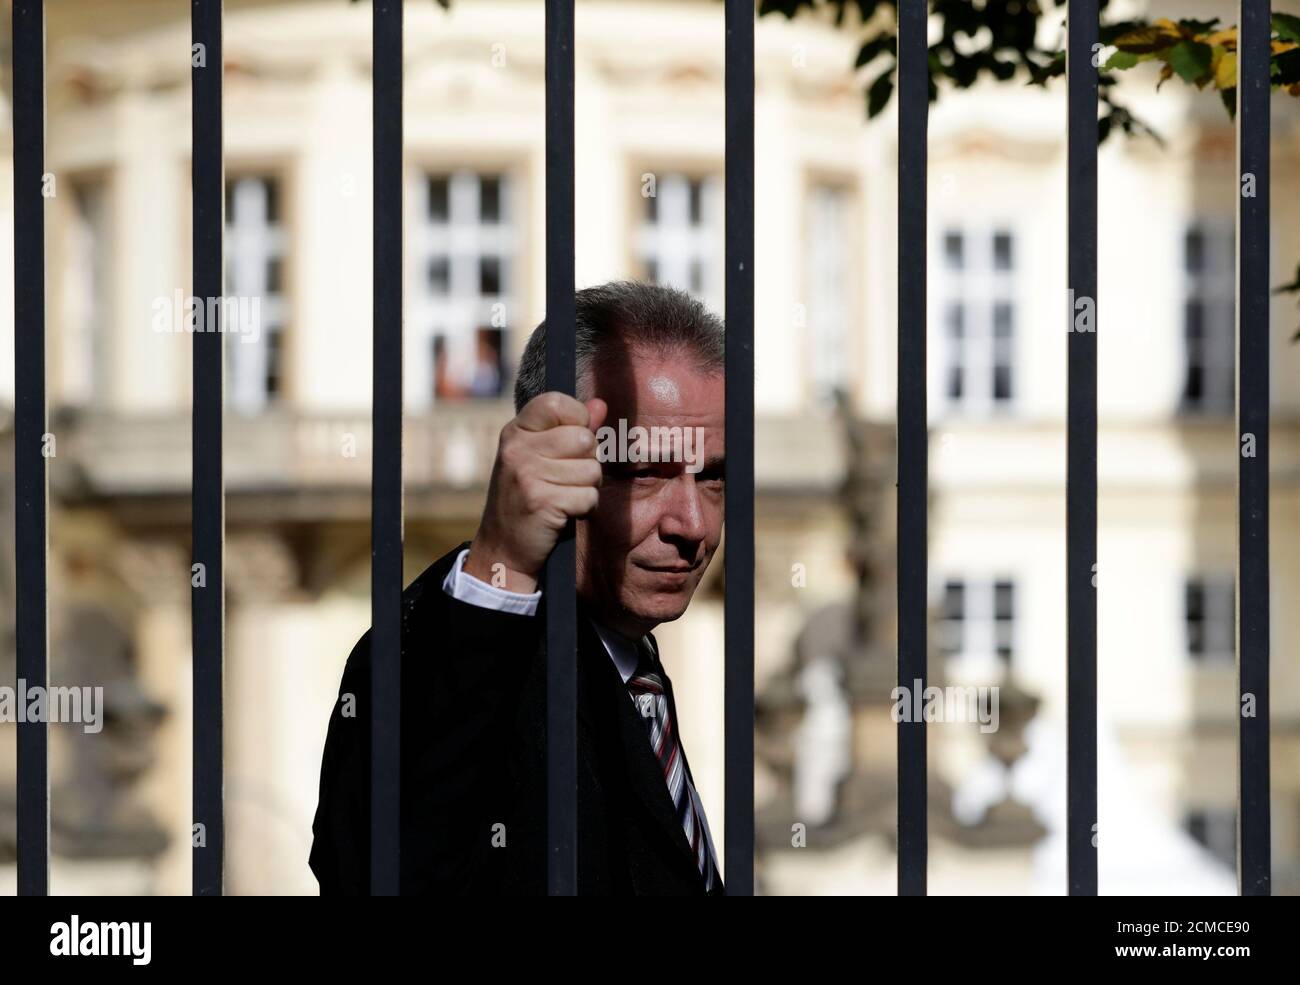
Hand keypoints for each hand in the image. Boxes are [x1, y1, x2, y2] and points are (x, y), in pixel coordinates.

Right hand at [464, 391, 607, 592]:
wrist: (504, 547)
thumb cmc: (528, 497)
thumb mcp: (541, 457)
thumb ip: (572, 429)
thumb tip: (599, 405)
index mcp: (516, 431)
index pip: (557, 402)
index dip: (576, 420)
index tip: (568, 442)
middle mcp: (517, 449)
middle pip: (584, 439)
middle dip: (586, 461)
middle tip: (566, 478)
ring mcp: (527, 475)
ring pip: (591, 469)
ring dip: (586, 487)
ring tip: (562, 496)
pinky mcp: (542, 502)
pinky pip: (589, 497)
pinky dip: (584, 508)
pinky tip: (563, 512)